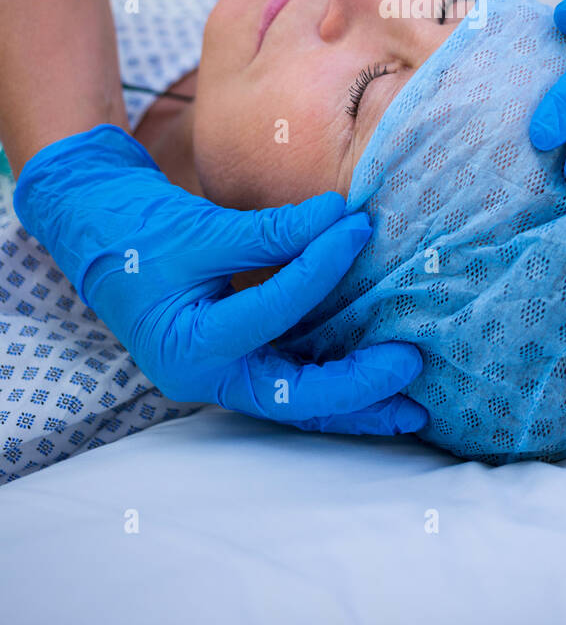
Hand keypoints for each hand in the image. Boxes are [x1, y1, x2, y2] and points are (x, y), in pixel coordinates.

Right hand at [13, 124, 426, 433]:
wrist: (95, 226)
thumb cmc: (135, 229)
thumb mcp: (201, 229)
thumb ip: (272, 231)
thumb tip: (340, 217)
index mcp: (188, 349)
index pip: (272, 311)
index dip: (319, 267)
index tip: (356, 228)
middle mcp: (208, 376)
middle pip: (295, 397)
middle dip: (358, 388)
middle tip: (411, 367)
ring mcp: (223, 373)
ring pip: (300, 399)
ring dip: (356, 401)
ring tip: (411, 406)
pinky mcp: (238, 357)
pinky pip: (293, 377)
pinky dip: (333, 378)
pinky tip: (375, 379)